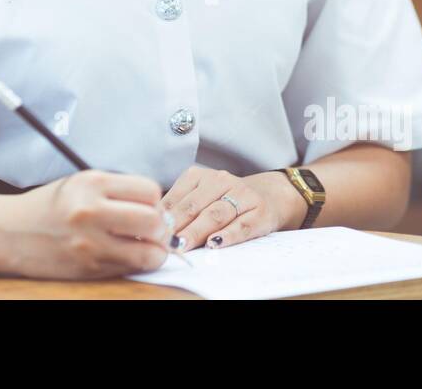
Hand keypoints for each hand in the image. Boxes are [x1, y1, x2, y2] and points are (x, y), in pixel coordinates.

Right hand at [0, 169, 175, 278]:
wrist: (10, 233)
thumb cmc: (48, 206)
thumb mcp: (80, 183)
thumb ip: (117, 191)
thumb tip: (157, 207)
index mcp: (91, 183)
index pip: (149, 190)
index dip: (154, 199)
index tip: (148, 204)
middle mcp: (92, 212)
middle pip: (154, 220)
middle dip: (160, 226)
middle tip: (152, 227)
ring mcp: (91, 243)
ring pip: (149, 252)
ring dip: (154, 250)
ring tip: (144, 244)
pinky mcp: (90, 267)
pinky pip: (131, 268)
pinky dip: (137, 263)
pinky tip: (126, 254)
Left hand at [160, 165, 301, 251]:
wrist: (270, 194)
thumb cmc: (226, 199)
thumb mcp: (201, 196)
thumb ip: (179, 208)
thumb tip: (153, 225)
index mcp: (201, 176)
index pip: (177, 197)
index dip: (163, 216)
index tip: (150, 231)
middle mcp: (221, 181)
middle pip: (194, 206)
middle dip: (177, 225)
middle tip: (163, 242)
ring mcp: (241, 195)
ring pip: (216, 214)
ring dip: (197, 231)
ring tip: (182, 244)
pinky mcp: (259, 212)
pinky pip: (241, 225)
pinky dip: (227, 236)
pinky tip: (215, 244)